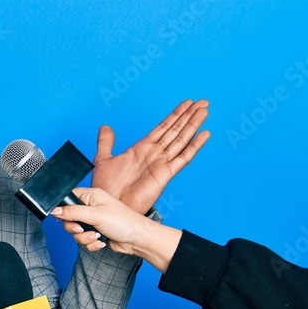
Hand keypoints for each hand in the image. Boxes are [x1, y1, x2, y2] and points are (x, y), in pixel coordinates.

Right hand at [51, 188, 182, 272]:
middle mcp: (90, 207)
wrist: (137, 240)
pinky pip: (83, 240)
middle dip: (74, 228)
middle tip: (82, 229)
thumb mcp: (95, 215)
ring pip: (75, 231)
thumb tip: (54, 210)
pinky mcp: (94, 233)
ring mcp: (92, 221)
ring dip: (84, 238)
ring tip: (96, 237)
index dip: (63, 208)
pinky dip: (90, 244)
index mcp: (91, 196)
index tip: (63, 217)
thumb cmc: (123, 222)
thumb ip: (73, 212)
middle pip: (68, 217)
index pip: (68, 197)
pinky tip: (101, 242)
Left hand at [91, 99, 209, 213]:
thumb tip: (105, 127)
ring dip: (193, 125)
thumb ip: (106, 143)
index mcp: (141, 149)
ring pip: (181, 139)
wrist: (109, 207)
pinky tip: (204, 134)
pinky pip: (183, 158)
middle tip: (202, 102)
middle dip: (189, 115)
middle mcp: (154, 154)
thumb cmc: (107, 189)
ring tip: (204, 111)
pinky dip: (194, 145)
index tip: (187, 103)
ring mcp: (161, 163)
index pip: (163, 127)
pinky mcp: (165, 174)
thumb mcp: (102, 160)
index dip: (175, 115)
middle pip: (176, 130)